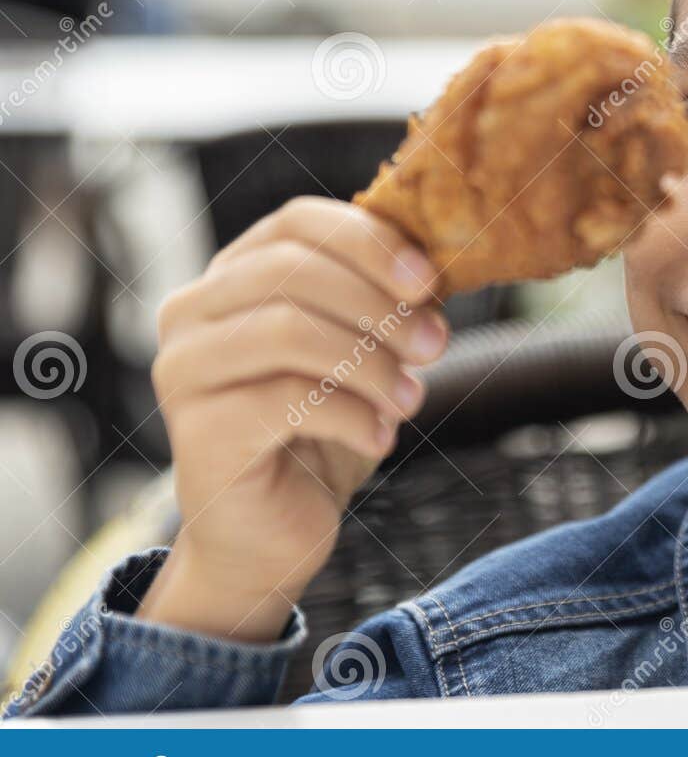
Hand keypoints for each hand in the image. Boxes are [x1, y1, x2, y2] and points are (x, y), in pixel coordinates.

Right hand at [139, 197, 447, 641]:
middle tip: (436, 345)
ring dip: (370, 362)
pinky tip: (380, 440)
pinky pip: (285, 399)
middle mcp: (192, 311)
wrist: (274, 535)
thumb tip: (436, 273)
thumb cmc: (324, 432)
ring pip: (287, 330)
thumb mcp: (364, 353)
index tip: (429, 281)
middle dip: (379, 305)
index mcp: (233, 276)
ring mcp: (183, 369)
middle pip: (292, 269)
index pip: (297, 221)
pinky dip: (352, 415)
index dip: (369, 240)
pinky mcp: (195, 431)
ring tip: (412, 399)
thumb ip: (386, 304)